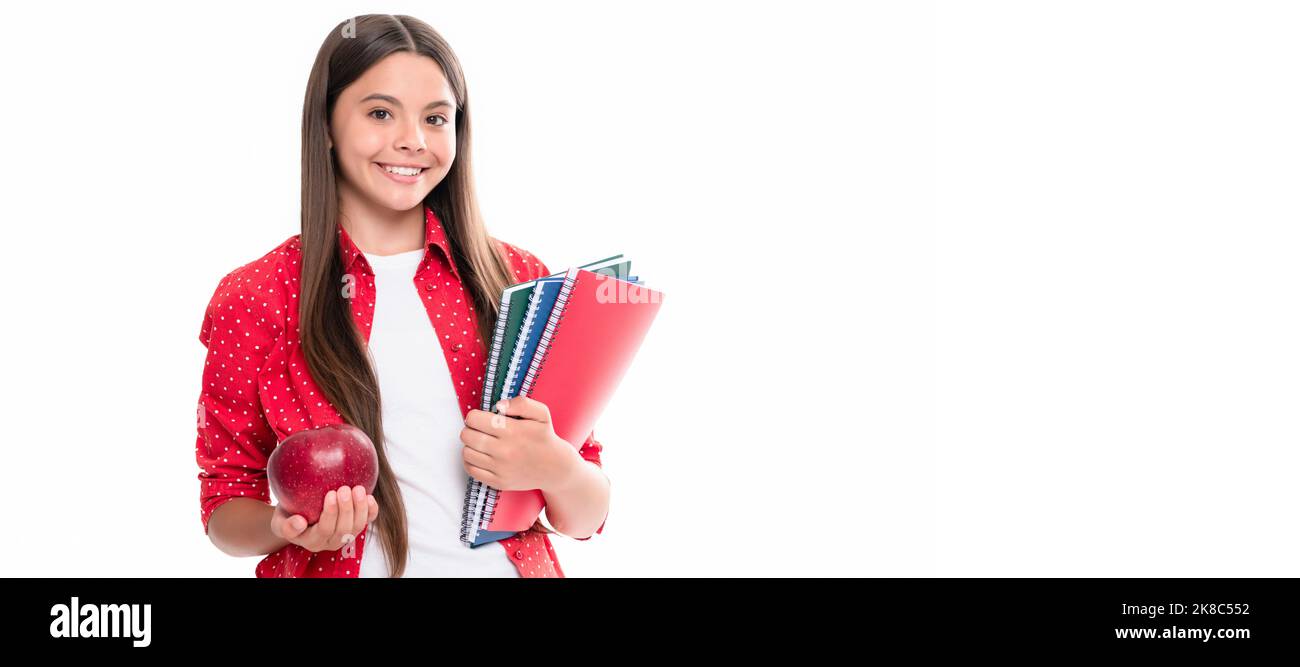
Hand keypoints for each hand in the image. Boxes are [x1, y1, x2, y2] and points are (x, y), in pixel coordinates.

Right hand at [269, 485, 378, 552]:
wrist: (298, 515)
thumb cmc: (288, 514)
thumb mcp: (280, 521)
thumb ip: (286, 525)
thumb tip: (299, 522)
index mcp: (312, 541)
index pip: (324, 530)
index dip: (330, 513)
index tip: (330, 493)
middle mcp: (331, 542)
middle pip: (344, 529)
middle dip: (346, 508)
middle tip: (344, 488)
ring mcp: (345, 535)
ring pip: (358, 526)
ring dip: (360, 507)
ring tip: (357, 489)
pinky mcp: (356, 526)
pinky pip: (368, 521)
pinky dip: (371, 510)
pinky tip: (369, 496)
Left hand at [460, 396, 580, 491]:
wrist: (555, 468)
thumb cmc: (544, 438)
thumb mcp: (541, 413)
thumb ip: (521, 403)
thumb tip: (499, 405)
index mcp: (513, 431)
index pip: (474, 419)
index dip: (475, 416)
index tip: (481, 418)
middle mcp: (504, 451)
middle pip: (467, 436)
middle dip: (470, 429)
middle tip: (480, 430)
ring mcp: (500, 469)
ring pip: (466, 453)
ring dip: (470, 445)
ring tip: (481, 442)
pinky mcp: (498, 482)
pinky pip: (471, 470)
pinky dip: (471, 461)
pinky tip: (481, 456)